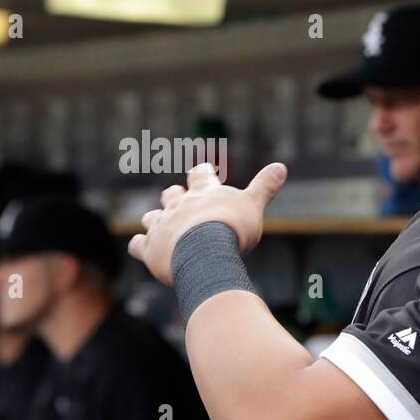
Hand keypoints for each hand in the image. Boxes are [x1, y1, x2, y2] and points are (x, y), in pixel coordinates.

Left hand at [127, 162, 286, 285]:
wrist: (205, 253)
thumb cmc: (232, 228)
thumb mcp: (253, 205)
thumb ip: (264, 187)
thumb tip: (281, 166)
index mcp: (204, 193)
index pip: (201, 175)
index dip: (202, 172)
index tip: (203, 170)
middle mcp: (178, 205)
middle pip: (171, 194)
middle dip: (174, 196)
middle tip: (177, 198)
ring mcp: (162, 226)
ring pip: (151, 217)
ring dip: (154, 219)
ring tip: (157, 224)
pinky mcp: (150, 248)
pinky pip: (137, 245)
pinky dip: (139, 245)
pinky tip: (140, 247)